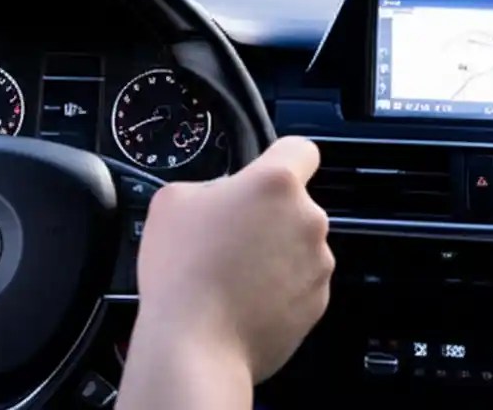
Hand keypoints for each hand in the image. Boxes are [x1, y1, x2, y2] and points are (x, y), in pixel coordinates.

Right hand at [133, 137, 332, 382]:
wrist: (195, 344)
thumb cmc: (181, 269)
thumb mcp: (173, 199)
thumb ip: (210, 185)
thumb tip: (224, 195)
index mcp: (276, 183)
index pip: (300, 149)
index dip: (279, 158)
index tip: (261, 175)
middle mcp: (308, 219)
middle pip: (294, 204)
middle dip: (267, 216)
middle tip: (227, 237)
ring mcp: (318, 264)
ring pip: (298, 245)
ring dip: (274, 253)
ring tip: (231, 275)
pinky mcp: (318, 303)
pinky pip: (299, 283)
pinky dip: (279, 289)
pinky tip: (244, 301)